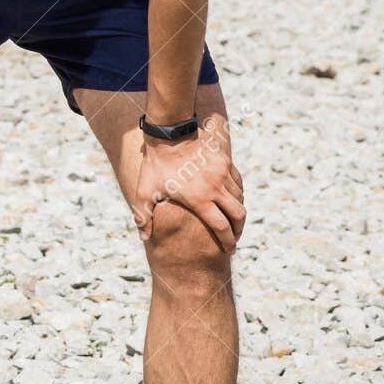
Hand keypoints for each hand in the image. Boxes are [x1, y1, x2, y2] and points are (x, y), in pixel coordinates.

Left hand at [132, 113, 245, 252]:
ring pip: (240, 199)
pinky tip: (232, 200)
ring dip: (238, 212)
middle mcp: (215, 187)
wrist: (169, 132)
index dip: (228, 242)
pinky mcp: (225, 161)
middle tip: (234, 239)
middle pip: (238, 215)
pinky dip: (238, 194)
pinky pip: (238, 183)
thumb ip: (143, 216)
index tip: (229, 250)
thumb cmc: (155, 164)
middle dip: (239, 231)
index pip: (222, 228)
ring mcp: (222, 173)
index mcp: (199, 199)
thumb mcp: (145, 191)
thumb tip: (144, 237)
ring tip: (233, 221)